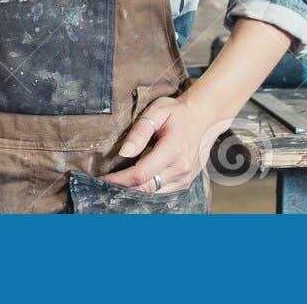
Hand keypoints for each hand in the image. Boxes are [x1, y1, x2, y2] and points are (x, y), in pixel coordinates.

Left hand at [100, 92, 228, 193]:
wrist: (203, 118)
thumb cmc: (178, 112)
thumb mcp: (157, 112)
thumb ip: (140, 131)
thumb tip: (124, 152)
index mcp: (173, 150)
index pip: (141, 174)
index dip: (119, 179)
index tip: (103, 179)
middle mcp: (181, 168)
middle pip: (146, 188)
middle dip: (123, 188)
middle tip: (105, 184)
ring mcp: (184, 178)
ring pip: (154, 194)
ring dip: (134, 192)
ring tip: (117, 184)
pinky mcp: (184, 183)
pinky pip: (162, 193)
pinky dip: (147, 190)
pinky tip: (136, 184)